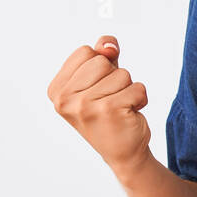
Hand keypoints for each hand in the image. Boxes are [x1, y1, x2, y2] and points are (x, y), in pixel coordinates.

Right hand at [47, 35, 150, 176]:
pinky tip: (129, 114)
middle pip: (102, 60)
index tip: (97, 90)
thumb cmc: (109, 111)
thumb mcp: (101, 78)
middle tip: (110, 100)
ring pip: (122, 74)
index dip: (100, 66)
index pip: (85, 52)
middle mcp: (64, 99)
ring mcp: (84, 105)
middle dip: (114, 77)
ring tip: (119, 108)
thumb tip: (109, 45)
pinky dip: (140, 99)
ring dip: (128, 89)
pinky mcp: (109, 110)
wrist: (122, 151)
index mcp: (56, 89)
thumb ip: (101, 54)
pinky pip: (137, 87)